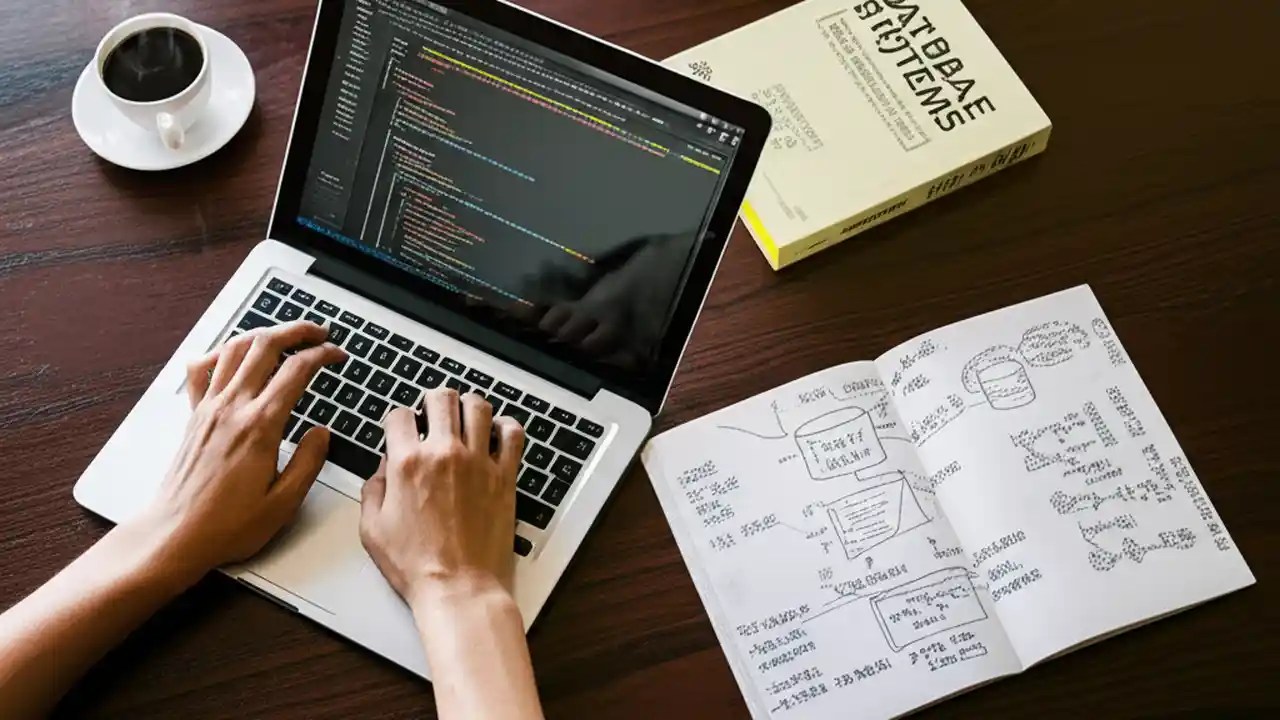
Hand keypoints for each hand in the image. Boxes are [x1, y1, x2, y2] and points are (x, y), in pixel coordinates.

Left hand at [131, 321, 345, 579]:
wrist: (175, 535)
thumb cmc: (225, 525)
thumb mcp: (284, 503)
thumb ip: (309, 461)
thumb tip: (322, 433)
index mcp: (259, 427)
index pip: (297, 371)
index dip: (323, 355)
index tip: (337, 356)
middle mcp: (231, 409)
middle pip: (265, 345)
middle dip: (297, 330)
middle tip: (318, 332)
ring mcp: (208, 409)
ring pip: (234, 348)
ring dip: (263, 333)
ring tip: (284, 335)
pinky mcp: (194, 417)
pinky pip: (202, 369)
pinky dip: (220, 352)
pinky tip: (232, 355)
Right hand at [360, 389, 525, 604]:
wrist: (459, 587)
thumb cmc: (418, 566)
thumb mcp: (372, 529)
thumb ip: (373, 490)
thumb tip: (382, 470)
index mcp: (408, 464)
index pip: (399, 415)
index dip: (397, 418)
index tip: (401, 427)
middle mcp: (444, 455)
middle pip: (441, 398)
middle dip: (433, 400)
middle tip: (433, 412)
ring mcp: (478, 463)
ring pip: (478, 407)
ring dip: (468, 407)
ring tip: (464, 417)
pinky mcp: (504, 476)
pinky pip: (512, 434)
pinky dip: (506, 427)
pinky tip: (497, 433)